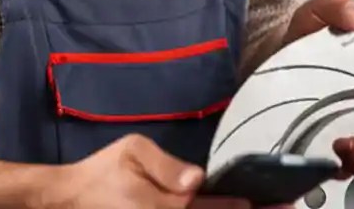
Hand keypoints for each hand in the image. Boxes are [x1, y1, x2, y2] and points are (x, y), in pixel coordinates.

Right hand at [39, 135, 289, 208]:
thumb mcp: (132, 151)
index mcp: (165, 206)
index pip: (216, 208)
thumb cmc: (101, 173)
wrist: (68, 200)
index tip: (279, 204)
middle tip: (285, 207)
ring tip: (264, 208)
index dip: (246, 208)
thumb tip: (196, 178)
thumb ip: (165, 165)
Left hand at [281, 0, 353, 179]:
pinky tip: (320, 157)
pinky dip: (321, 166)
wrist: (262, 53)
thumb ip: (334, 9)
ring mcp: (322, 139)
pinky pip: (312, 167)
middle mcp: (348, 125)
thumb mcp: (316, 16)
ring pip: (350, 165)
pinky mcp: (296, 147)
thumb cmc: (298, 41)